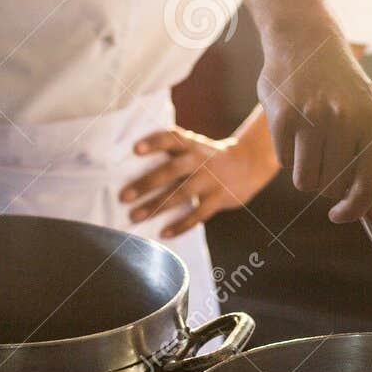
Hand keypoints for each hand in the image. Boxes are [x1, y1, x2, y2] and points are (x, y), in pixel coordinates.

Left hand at [119, 127, 279, 237]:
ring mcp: (211, 180)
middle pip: (172, 171)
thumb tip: (130, 163)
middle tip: (123, 196)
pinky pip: (198, 215)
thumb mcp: (195, 146)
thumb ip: (171, 152)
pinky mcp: (219, 199)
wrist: (248, 164)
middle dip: (147, 183)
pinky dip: (180, 225)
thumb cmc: (208, 157)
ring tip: (134, 217)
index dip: (154, 142)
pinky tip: (163, 233)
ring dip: (157, 206)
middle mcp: (200, 160)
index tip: (135, 149)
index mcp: (192, 145)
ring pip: (182, 195)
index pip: (172, 138)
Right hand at [259, 33, 371, 222]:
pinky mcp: (284, 117)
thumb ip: (368, 166)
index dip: (353, 209)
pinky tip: (292, 130)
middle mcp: (345, 121)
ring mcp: (313, 118)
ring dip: (305, 173)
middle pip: (332, 187)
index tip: (339, 215)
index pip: (366, 185)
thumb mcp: (365, 117)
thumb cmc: (340, 85)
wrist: (305, 39)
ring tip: (307, 146)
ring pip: (306, 181)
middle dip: (325, 185)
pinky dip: (287, 156)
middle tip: (322, 161)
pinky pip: (285, 163)